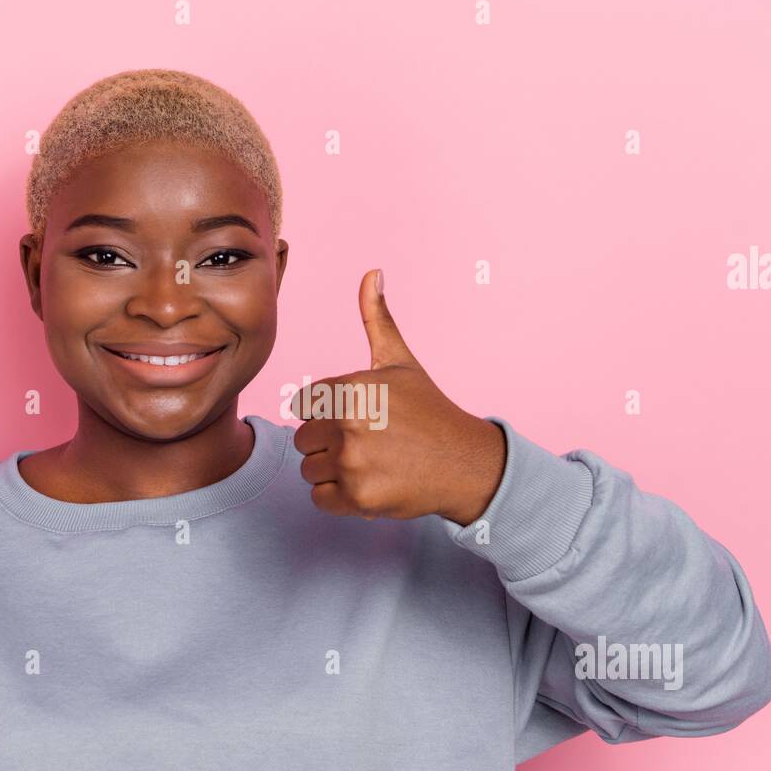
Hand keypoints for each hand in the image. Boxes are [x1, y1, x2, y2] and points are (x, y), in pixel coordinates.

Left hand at [290, 269, 505, 522]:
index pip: (304, 404)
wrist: (465, 464)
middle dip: (329, 442)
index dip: (327, 411)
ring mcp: (353, 464)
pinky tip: (367, 483)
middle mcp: (349, 425)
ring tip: (369, 463)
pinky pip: (320, 499)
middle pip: (304, 438)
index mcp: (352, 388)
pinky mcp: (358, 499)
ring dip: (332, 471)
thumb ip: (378, 319)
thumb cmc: (429, 411)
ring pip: (309, 469)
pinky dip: (338, 497)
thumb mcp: (401, 362)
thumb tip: (372, 272)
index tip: (356, 417)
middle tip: (367, 443)